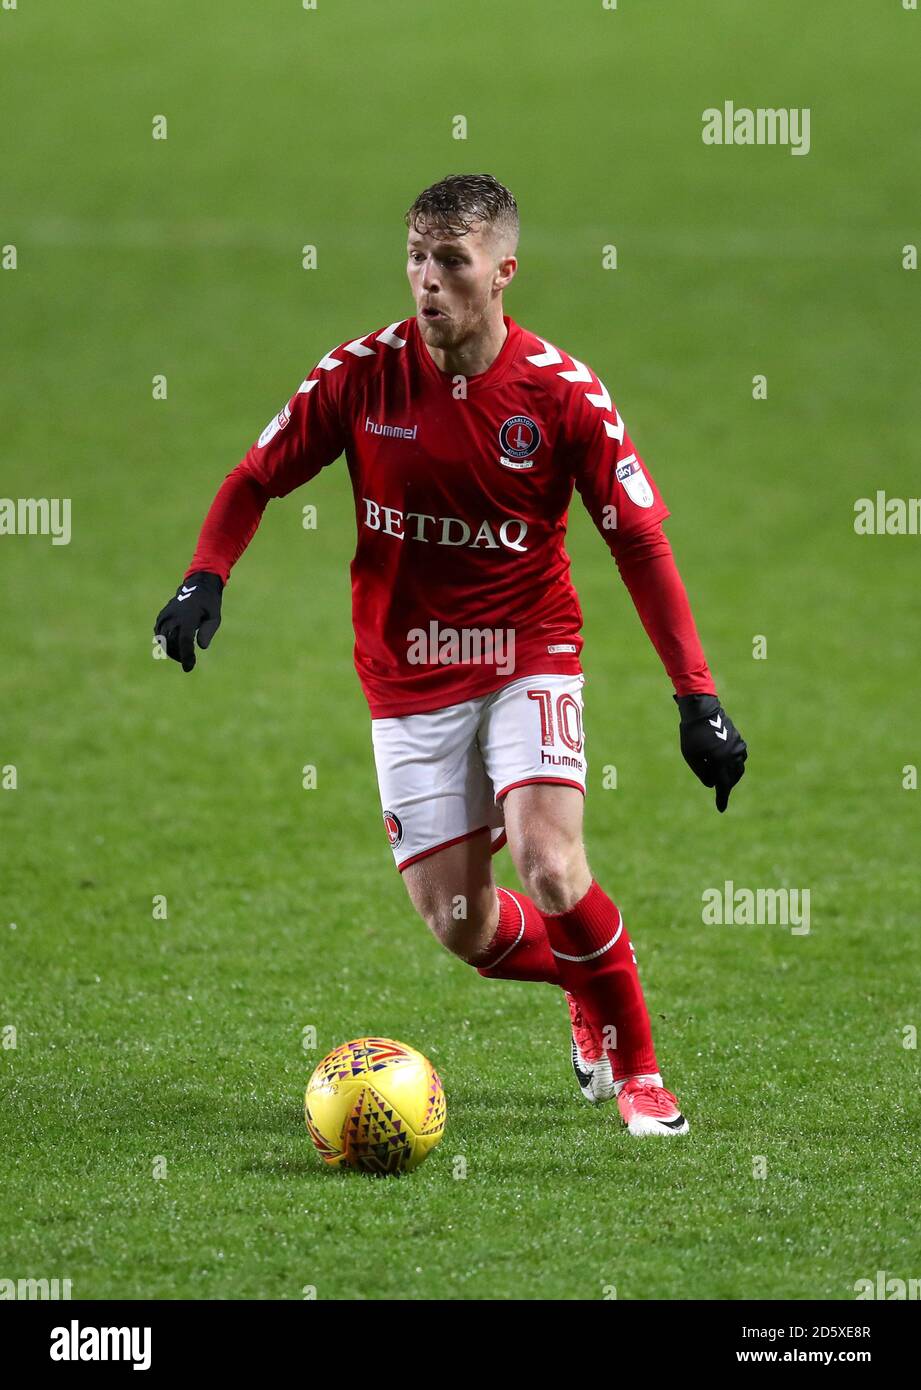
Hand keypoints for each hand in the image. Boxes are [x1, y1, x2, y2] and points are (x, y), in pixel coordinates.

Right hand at [154, 571, 222, 671]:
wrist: (197, 586)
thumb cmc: (209, 604)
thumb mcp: (214, 617)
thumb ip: (208, 631)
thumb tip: (201, 647)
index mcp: (188, 616)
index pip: (184, 640)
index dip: (186, 656)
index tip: (189, 668)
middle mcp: (173, 616)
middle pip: (172, 643)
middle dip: (179, 655)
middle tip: (188, 661)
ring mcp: (165, 616)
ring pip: (163, 640)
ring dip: (171, 651)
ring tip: (182, 655)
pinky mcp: (161, 617)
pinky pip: (159, 634)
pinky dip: (165, 643)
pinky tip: (175, 645)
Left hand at [675, 693, 746, 812]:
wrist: (702, 709)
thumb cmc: (692, 733)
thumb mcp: (691, 756)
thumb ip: (702, 773)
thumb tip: (712, 784)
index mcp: (720, 761)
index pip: (723, 785)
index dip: (722, 798)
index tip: (721, 809)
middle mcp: (732, 755)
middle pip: (733, 778)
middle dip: (726, 786)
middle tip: (720, 793)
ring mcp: (737, 746)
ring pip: (739, 767)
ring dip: (733, 776)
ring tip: (724, 779)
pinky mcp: (738, 739)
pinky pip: (740, 756)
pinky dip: (735, 763)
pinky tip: (729, 764)